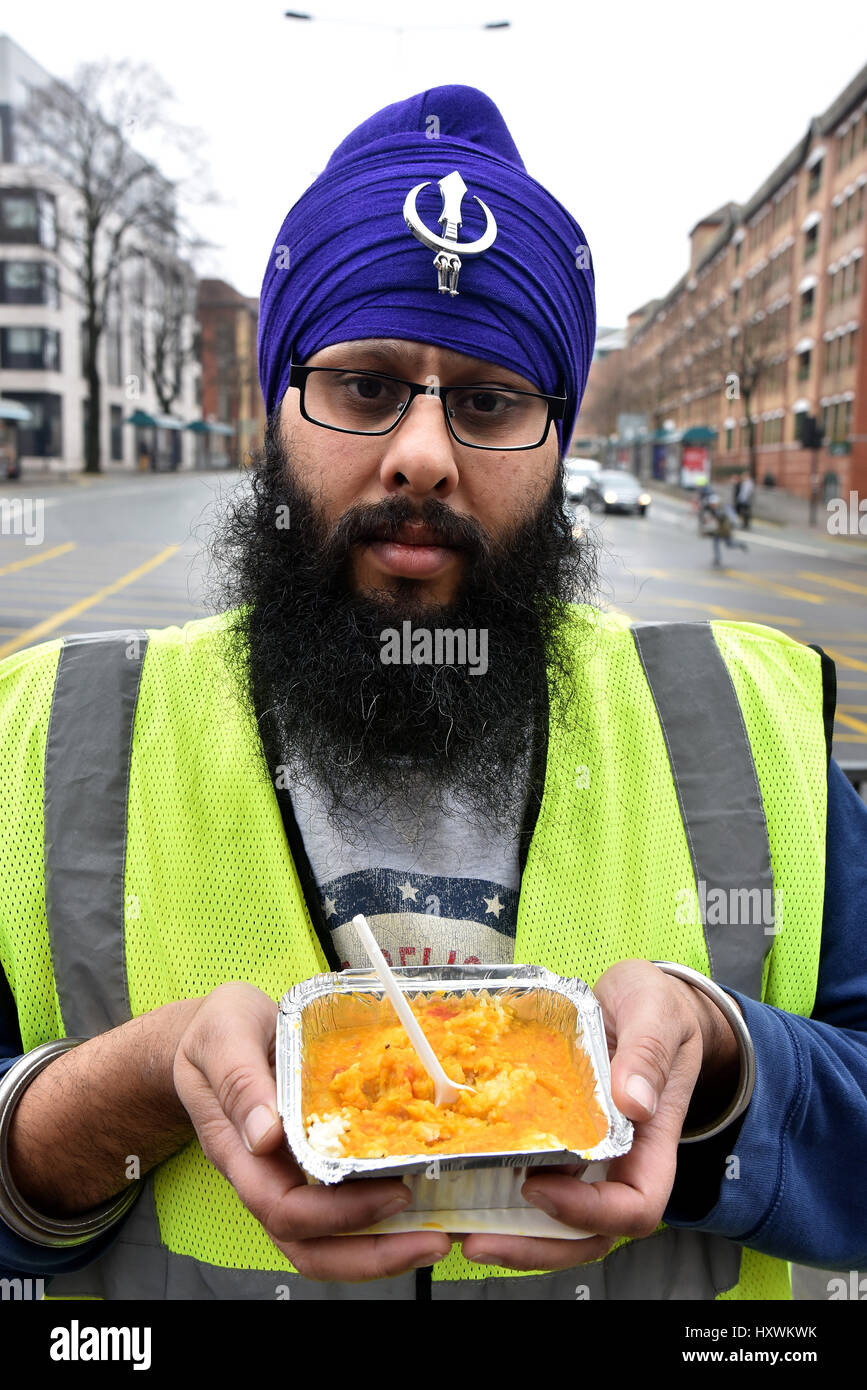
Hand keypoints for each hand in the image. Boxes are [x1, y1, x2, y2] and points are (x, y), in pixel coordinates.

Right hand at [172, 982, 450, 1280]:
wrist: (214, 1029)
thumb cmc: (217, 1029)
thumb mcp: (223, 1035)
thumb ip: (239, 1080)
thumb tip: (265, 1135)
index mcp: (239, 1151)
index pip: (283, 1208)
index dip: (338, 1214)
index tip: (393, 1193)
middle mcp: (264, 1176)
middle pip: (308, 1246)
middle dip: (371, 1254)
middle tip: (432, 1238)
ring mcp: (287, 1175)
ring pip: (326, 1241)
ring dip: (380, 1249)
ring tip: (434, 1236)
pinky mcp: (310, 1163)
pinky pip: (341, 1205)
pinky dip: (380, 1217)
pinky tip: (420, 1201)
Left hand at [460, 958, 740, 1271]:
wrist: (642, 998)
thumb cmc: (657, 1005)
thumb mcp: (655, 1010)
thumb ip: (648, 1051)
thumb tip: (634, 1102)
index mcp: (652, 1139)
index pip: (636, 1206)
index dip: (590, 1213)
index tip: (539, 1186)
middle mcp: (621, 1160)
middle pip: (591, 1234)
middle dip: (539, 1247)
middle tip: (480, 1241)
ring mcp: (589, 1156)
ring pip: (561, 1221)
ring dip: (517, 1235)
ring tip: (465, 1232)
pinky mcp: (560, 1139)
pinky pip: (537, 1179)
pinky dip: (504, 1195)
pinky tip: (466, 1187)